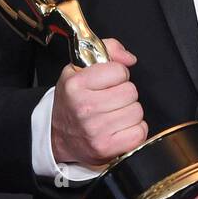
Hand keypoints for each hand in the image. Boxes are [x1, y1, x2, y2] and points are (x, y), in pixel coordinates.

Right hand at [50, 38, 147, 168]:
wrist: (58, 137)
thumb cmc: (72, 102)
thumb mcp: (79, 69)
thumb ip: (108, 50)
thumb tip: (130, 59)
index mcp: (76, 85)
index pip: (119, 71)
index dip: (117, 74)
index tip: (108, 81)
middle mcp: (85, 108)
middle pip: (131, 91)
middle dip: (124, 93)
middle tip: (110, 99)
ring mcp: (95, 130)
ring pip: (137, 111)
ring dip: (129, 112)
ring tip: (113, 114)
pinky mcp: (106, 148)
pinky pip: (139, 132)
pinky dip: (134, 130)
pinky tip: (119, 128)